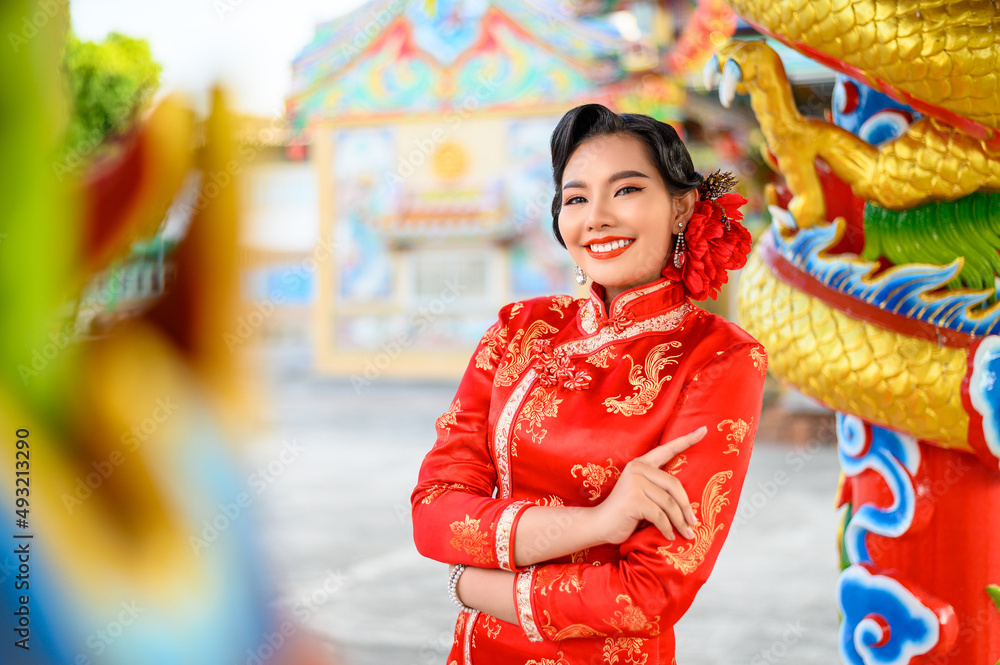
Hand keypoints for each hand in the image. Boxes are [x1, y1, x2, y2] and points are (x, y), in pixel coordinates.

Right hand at [590, 426, 705, 544]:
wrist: (599, 525)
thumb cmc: (624, 513)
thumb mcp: (643, 495)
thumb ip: (659, 490)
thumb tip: (689, 504)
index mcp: (641, 464)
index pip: (667, 449)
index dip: (687, 440)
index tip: (704, 430)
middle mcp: (638, 469)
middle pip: (674, 485)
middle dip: (686, 507)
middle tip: (694, 523)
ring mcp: (635, 483)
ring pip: (669, 503)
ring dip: (679, 522)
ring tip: (686, 534)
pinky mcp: (634, 499)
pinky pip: (660, 516)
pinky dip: (667, 529)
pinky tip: (668, 537)